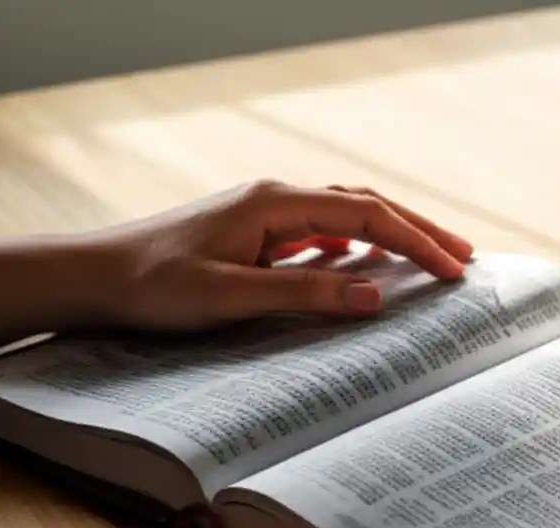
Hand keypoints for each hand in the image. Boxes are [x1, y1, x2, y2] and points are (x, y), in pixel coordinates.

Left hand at [95, 180, 472, 330]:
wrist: (94, 276)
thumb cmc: (154, 287)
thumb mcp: (232, 296)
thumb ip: (306, 294)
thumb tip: (376, 297)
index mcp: (276, 204)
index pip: (367, 215)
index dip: (416, 241)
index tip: (454, 270)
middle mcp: (275, 198)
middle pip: (366, 203)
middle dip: (419, 228)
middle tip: (465, 256)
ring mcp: (264, 212)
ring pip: (346, 212)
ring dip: (392, 231)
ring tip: (431, 254)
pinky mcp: (253, 231)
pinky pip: (321, 229)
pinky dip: (358, 241)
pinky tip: (365, 262)